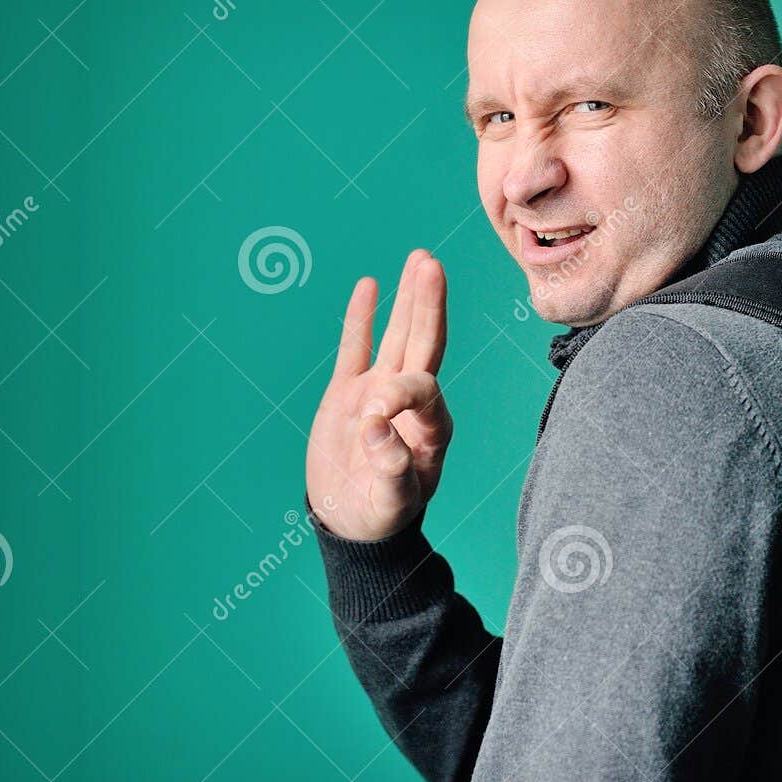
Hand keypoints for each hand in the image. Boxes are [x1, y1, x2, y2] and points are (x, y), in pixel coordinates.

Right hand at [305, 249, 453, 539]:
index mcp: (430, 427)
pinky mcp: (350, 393)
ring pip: (399, 336)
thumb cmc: (382, 516)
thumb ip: (390, 469)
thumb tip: (376, 427)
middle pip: (425, 343)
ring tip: (420, 259)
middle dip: (429, 304)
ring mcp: (381, 392)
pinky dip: (363, 317)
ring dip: (409, 299)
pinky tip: (370, 285)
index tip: (372, 418)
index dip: (402, 394)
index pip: (424, 390)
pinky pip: (358, 347)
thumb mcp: (390, 503)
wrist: (353, 522)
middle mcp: (412, 403)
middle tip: (431, 264)